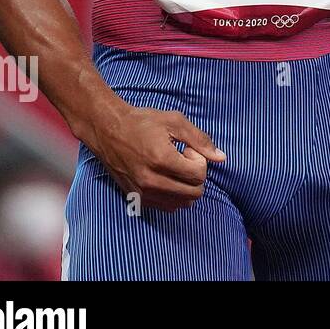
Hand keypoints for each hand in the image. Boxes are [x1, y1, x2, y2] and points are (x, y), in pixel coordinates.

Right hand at [86, 103, 225, 212]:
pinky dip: (173, 196)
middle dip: (196, 176)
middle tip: (183, 159)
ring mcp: (142, 192)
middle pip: (193, 193)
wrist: (107, 130)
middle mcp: (150, 181)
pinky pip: (166, 207)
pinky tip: (165, 178)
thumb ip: (200, 139)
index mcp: (161, 160)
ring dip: (185, 187)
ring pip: (181, 203)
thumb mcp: (175, 121)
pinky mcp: (135, 198)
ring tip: (173, 168)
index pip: (198, 176)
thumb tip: (221, 158)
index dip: (199, 161)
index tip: (188, 150)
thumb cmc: (142, 122)